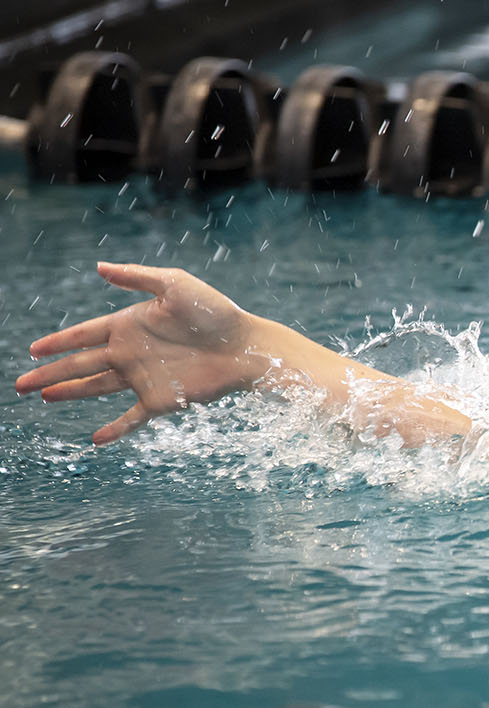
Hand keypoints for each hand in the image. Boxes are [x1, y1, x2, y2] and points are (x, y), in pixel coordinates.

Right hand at [14, 262, 269, 443]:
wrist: (248, 347)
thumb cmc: (216, 312)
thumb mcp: (175, 285)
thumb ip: (137, 277)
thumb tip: (100, 268)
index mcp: (129, 325)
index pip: (83, 336)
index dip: (57, 343)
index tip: (33, 350)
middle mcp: (131, 353)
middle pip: (81, 365)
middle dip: (50, 373)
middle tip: (22, 385)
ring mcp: (144, 378)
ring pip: (97, 388)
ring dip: (70, 393)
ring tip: (45, 398)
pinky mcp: (162, 401)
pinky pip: (131, 418)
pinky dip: (114, 429)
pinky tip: (95, 440)